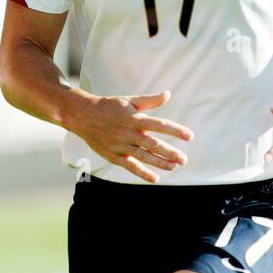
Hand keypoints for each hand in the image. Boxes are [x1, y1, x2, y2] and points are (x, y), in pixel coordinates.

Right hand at [71, 90, 193, 183]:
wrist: (82, 115)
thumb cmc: (108, 106)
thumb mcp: (129, 100)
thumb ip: (150, 100)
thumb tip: (168, 94)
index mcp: (134, 118)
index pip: (158, 125)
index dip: (175, 130)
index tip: (189, 136)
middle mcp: (127, 132)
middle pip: (152, 144)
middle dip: (169, 152)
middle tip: (184, 159)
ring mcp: (120, 145)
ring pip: (142, 156)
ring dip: (159, 163)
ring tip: (174, 167)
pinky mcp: (113, 155)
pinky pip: (130, 166)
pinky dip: (142, 173)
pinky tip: (155, 179)